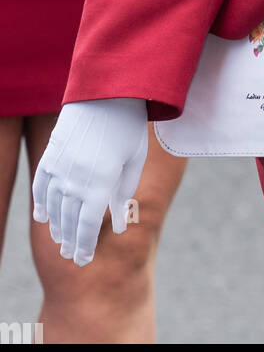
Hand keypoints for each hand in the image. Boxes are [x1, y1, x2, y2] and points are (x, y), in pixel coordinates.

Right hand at [32, 98, 148, 265]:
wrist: (107, 92)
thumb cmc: (128, 126)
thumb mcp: (134, 160)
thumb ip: (124, 193)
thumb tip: (119, 225)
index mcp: (102, 183)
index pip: (88, 226)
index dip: (85, 245)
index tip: (84, 260)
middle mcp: (77, 179)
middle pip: (69, 221)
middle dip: (71, 241)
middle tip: (72, 257)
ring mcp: (60, 167)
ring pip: (54, 207)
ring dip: (57, 226)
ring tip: (61, 240)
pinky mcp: (51, 155)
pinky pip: (41, 186)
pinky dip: (41, 204)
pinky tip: (43, 217)